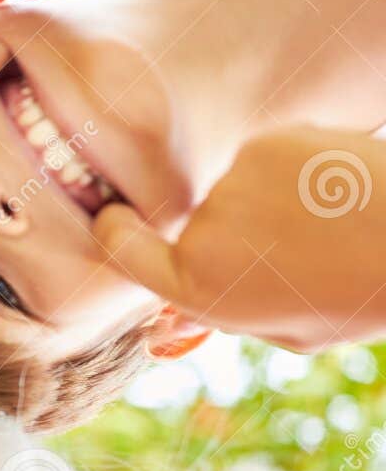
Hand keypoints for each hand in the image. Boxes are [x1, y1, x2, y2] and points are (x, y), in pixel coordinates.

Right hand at [95, 126, 385, 352]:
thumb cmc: (357, 294)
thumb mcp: (286, 327)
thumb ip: (223, 315)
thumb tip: (168, 322)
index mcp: (200, 286)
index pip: (119, 247)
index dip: (114, 232)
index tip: (114, 221)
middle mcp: (204, 230)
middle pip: (194, 223)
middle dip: (228, 232)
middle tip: (287, 248)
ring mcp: (232, 180)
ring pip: (232, 186)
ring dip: (265, 199)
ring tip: (320, 220)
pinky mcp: (266, 142)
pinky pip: (262, 156)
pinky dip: (289, 169)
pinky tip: (327, 190)